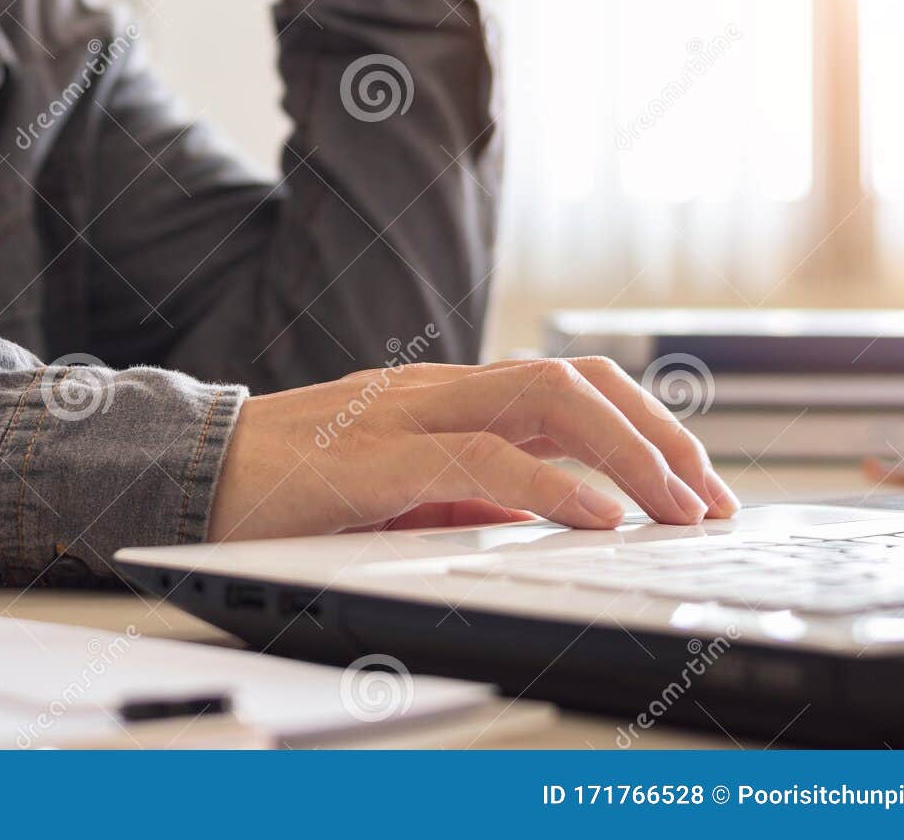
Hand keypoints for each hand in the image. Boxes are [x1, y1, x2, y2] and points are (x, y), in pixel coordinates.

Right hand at [207, 357, 741, 540]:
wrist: (193, 476)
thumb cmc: (290, 488)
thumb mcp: (402, 496)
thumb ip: (470, 499)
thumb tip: (548, 521)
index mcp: (450, 399)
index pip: (572, 389)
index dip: (647, 429)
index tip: (695, 488)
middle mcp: (441, 391)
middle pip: (578, 382)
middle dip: (661, 437)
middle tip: (710, 501)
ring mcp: (410, 412)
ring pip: (546, 401)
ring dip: (627, 456)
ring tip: (675, 509)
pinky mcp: (379, 453)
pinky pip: (481, 457)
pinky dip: (550, 486)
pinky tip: (595, 518)